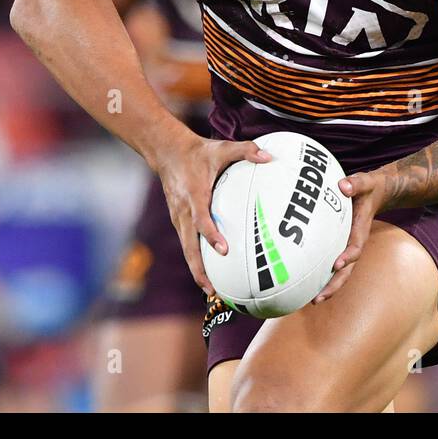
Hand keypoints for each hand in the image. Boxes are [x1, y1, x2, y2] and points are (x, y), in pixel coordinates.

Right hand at [153, 135, 271, 294]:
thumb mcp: (222, 147)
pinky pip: (187, 243)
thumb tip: (269, 157)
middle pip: (188, 246)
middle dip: (199, 269)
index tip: (223, 250)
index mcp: (194, 194)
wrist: (168, 151)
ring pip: (186, 249)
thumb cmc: (199, 151)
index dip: (210, 235)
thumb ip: (246, 150)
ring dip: (196, 270)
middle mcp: (183, 210)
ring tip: (212, 291)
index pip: (200, 218)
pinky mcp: (178, 220)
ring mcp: (178, 217)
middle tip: (212, 289)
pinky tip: (210, 272)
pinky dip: (196, 259)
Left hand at [314, 171, 387, 303]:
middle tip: (319, 298)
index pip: (355, 247)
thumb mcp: (364, 182)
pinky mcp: (340, 244)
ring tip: (313, 301)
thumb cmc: (368, 188)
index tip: (336, 264)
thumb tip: (343, 185)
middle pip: (347, 269)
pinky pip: (332, 263)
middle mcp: (354, 242)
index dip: (347, 256)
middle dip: (335, 285)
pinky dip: (323, 275)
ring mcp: (347, 245)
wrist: (377, 192)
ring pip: (340, 271)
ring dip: (328, 286)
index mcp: (360, 229)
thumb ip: (356, 183)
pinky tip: (308, 284)